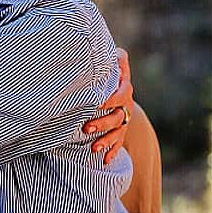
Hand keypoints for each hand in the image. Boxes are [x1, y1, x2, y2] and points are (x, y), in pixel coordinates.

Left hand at [85, 47, 133, 163]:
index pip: (121, 95)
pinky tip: (104, 161)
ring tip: (93, 148)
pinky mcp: (120, 130)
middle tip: (85, 128)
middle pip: (117, 117)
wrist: (117, 84)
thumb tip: (116, 51)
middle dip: (102, 124)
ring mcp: (124, 119)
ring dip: (106, 141)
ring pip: (117, 133)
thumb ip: (116, 56)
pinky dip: (112, 152)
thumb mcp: (115, 61)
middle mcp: (126, 106)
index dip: (111, 100)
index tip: (98, 103)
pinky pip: (118, 143)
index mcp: (125, 89)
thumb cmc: (111, 71)